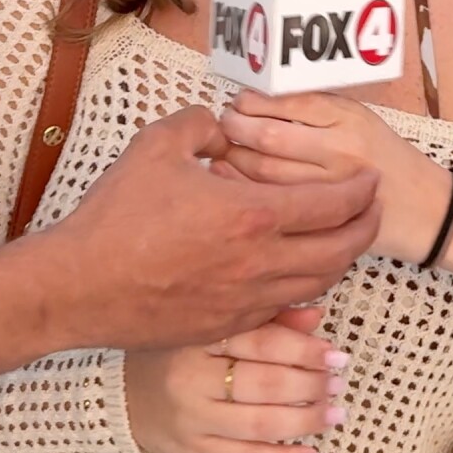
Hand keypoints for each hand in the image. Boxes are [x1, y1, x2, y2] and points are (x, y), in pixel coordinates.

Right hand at [25, 106, 380, 352]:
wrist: (80, 285)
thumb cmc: (116, 216)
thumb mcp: (159, 145)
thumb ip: (202, 126)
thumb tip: (223, 130)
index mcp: (252, 215)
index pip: (331, 204)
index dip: (359, 192)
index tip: (370, 180)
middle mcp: (260, 263)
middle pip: (340, 250)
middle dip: (366, 228)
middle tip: (372, 211)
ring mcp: (246, 300)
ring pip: (317, 285)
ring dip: (340, 261)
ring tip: (343, 240)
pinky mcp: (227, 325)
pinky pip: (284, 308)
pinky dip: (304, 289)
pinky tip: (299, 275)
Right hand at [124, 307, 348, 452]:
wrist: (123, 397)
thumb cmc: (177, 355)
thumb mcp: (211, 326)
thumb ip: (264, 319)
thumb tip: (315, 317)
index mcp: (196, 338)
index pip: (259, 341)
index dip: (303, 348)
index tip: (335, 354)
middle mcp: (190, 379)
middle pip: (261, 383)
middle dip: (308, 385)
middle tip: (337, 383)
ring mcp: (191, 420)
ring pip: (257, 423)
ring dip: (304, 420)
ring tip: (335, 413)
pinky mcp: (194, 452)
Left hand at [221, 92, 450, 263]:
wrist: (427, 209)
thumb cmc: (388, 160)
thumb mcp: (360, 121)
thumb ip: (317, 112)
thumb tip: (260, 101)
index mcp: (348, 117)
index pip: (289, 101)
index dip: (254, 101)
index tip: (241, 101)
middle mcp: (338, 148)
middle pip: (269, 135)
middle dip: (237, 127)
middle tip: (226, 124)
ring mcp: (328, 187)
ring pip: (263, 170)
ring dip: (234, 158)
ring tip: (225, 151)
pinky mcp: (322, 219)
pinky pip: (271, 201)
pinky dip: (244, 190)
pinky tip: (232, 183)